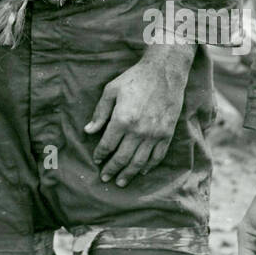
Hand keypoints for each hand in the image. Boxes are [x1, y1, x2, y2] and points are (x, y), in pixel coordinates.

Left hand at [83, 43, 191, 186]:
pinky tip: (142, 171)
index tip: (97, 160)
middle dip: (112, 170)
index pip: (107, 145)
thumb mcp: (111, 90)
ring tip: (121, 182)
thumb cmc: (134, 79)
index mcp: (122, 120)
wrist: (164, 73)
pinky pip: (157, 156)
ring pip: (139, 162)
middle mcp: (138, 131)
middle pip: (122, 158)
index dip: (100, 155)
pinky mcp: (167, 134)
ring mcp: (154, 134)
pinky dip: (149, 166)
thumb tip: (88, 131)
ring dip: (129, 174)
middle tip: (105, 178)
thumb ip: (100, 113)